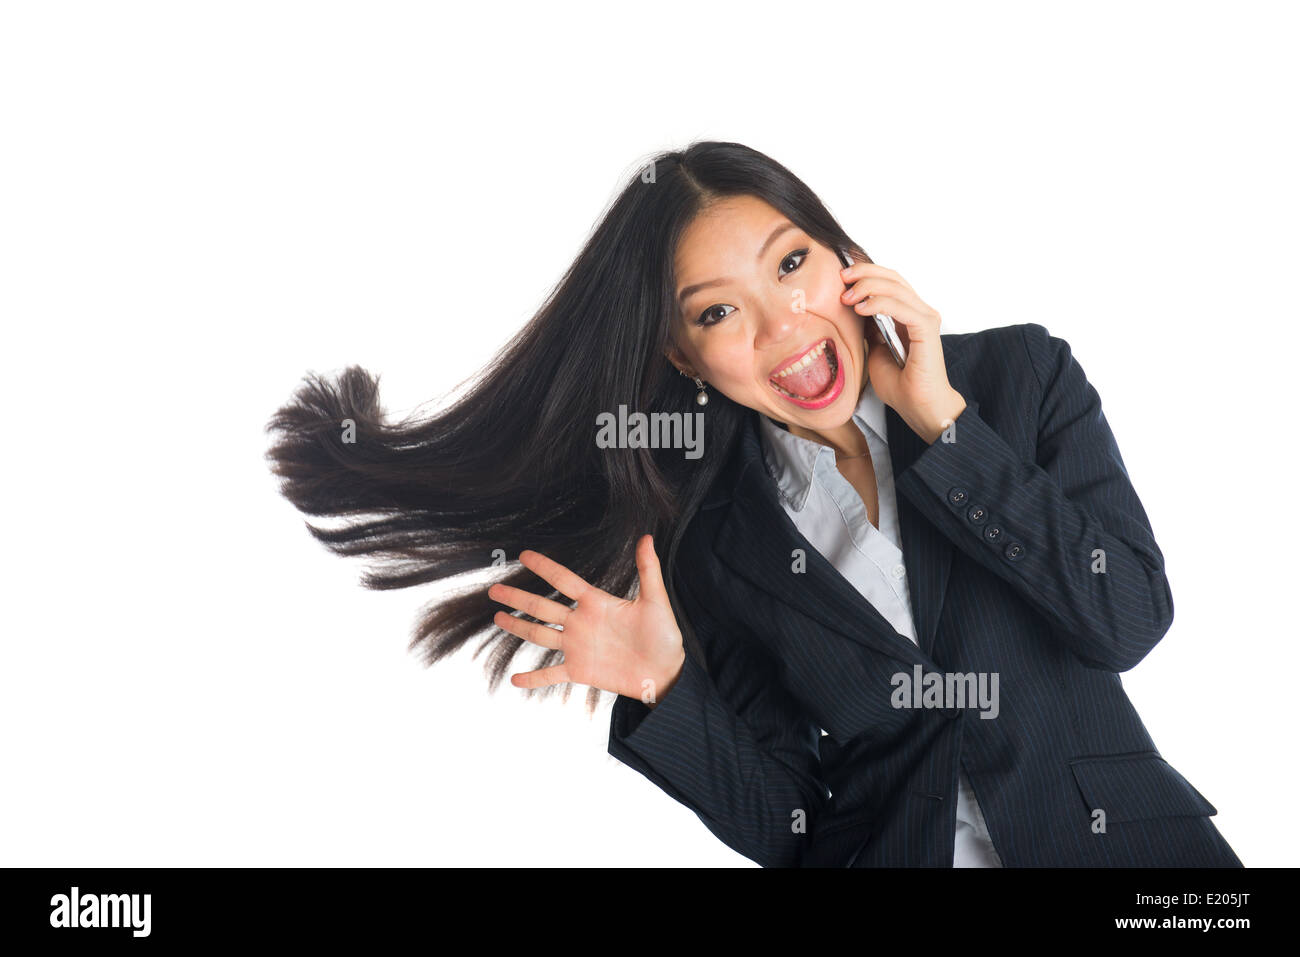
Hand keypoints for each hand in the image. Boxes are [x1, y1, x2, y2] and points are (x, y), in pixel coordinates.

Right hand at [488, 534, 686, 705]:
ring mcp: (578, 647)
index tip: (523, 554)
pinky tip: (514, 679)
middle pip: (542, 607)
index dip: (544, 567)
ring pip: (540, 635)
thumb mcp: (656, 600)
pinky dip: (533, 678)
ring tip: (497, 617)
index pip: (564, 580)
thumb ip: (648, 569)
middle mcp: (581, 622)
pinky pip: (551, 675)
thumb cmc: (664, 636)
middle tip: (494, 589)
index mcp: (596, 602)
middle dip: (518, 598)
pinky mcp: (580, 670)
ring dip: (519, 627)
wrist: (667, 672)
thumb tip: (647, 537)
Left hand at [840, 262, 966, 442]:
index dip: (866, 274)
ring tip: (847, 296)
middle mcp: (919, 312)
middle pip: (893, 278)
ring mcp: (925, 319)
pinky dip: (880, 303)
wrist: (918, 408)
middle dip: (865, 273)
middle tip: (842, 277)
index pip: (889, 282)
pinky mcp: (927, 329)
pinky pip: (902, 308)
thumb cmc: (900, 386)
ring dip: (868, 287)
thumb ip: (869, 330)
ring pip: (897, 288)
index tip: (841, 279)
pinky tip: (861, 309)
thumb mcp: (874, 352)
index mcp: (908, 315)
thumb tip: (855, 311)